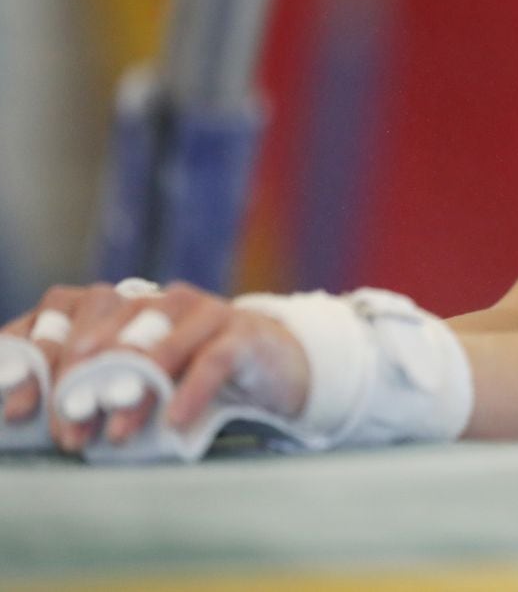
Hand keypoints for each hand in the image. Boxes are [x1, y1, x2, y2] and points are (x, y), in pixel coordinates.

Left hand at [0, 282, 309, 453]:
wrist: (276, 365)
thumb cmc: (196, 377)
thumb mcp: (143, 379)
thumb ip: (102, 388)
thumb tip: (47, 421)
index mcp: (124, 304)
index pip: (66, 311)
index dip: (38, 357)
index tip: (18, 411)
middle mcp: (159, 300)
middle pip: (107, 328)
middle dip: (81, 383)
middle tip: (69, 429)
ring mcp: (203, 311)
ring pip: (157, 344)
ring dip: (133, 391)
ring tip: (116, 432)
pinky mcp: (242, 333)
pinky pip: (212, 359)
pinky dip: (191, 391)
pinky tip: (175, 420)